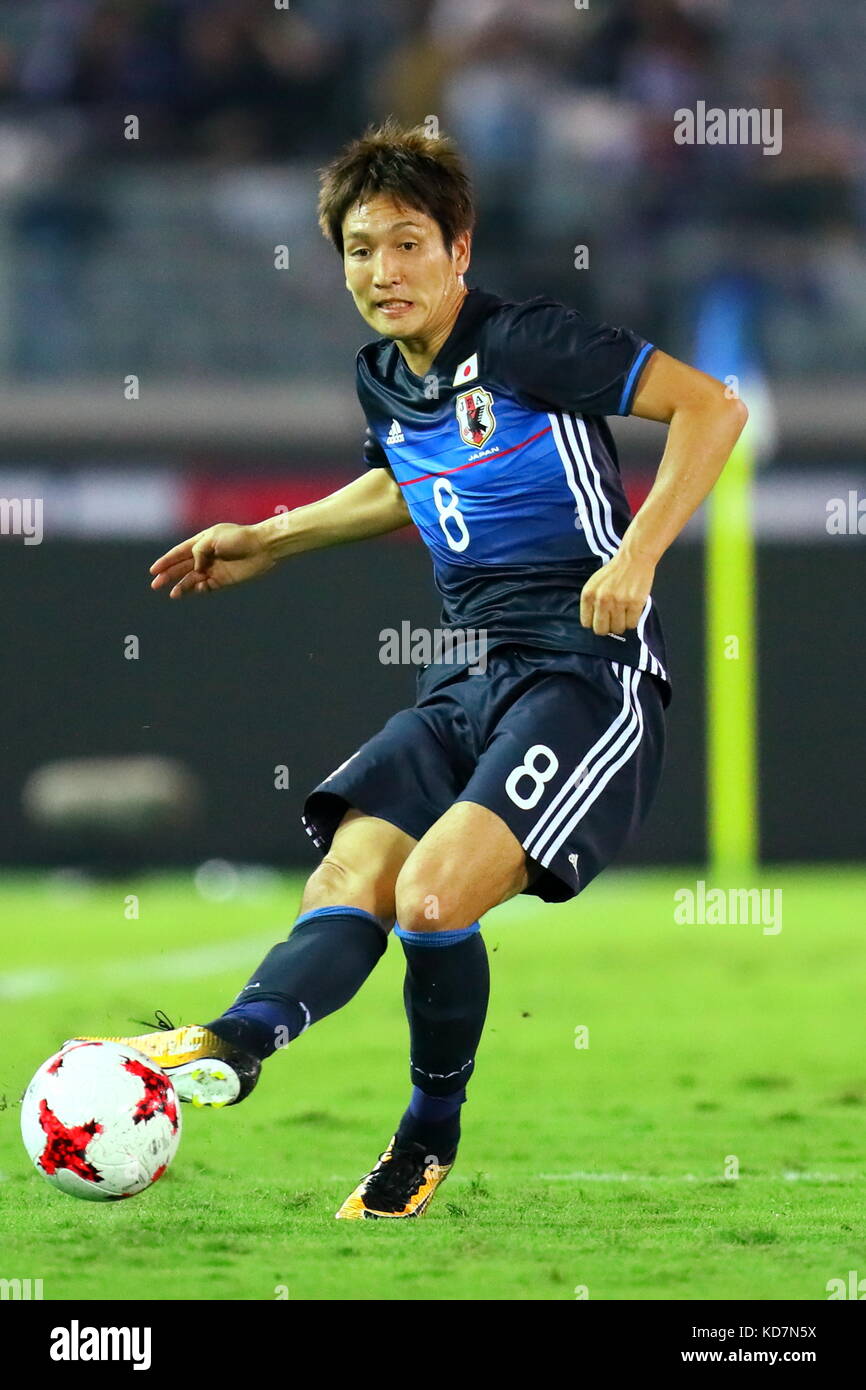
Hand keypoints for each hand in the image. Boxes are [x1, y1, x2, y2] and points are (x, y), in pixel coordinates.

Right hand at [150, 522, 274, 597]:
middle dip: (168, 576)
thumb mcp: (213, 538)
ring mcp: (214, 568)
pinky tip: (195, 589)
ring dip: (182, 586)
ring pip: (192, 579)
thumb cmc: (239, 538)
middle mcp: (206, 556)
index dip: (166, 561)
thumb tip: (194, 569)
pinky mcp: (224, 580)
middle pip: (182, 567)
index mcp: (202, 541)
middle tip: (155, 585)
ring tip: (172, 594)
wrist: (263, 548)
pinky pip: (207, 586)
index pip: (179, 552)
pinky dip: (199, 589)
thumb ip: (198, 551)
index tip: (153, 571)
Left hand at [579, 550, 655, 635]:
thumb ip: (591, 602)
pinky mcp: (635, 603)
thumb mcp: (594, 584)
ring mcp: (618, 602)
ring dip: (621, 624)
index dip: (595, 622)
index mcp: (588, 594)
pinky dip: (633, 621)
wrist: (634, 558)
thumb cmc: (614, 572)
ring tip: (624, 613)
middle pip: (601, 630)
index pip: (586, 623)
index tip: (601, 619)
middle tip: (613, 620)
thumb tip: (592, 623)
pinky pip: (632, 624)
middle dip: (608, 627)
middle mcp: (601, 600)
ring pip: (618, 629)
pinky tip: (632, 611)